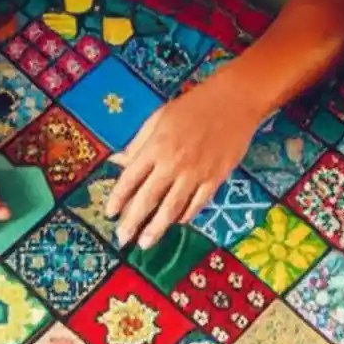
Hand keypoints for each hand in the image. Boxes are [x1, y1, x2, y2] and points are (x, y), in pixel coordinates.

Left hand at [106, 79, 262, 248]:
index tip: (109, 214)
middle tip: (122, 239)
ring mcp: (196, 173)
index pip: (130, 178)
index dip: (118, 199)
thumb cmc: (193, 107)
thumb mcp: (158, 118)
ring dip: (157, 228)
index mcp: (156, 146)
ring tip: (145, 243)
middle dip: (133, 221)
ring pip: (172, 208)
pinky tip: (175, 224)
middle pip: (148, 199)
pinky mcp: (215, 179)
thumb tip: (117, 162)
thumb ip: (138, 144)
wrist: (234, 101)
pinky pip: (197, 204)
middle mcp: (173, 163)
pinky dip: (185, 216)